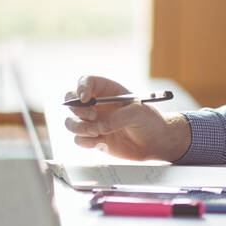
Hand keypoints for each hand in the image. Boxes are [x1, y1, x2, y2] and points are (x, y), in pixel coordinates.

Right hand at [63, 75, 190, 162]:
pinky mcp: (93, 139)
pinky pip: (78, 140)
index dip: (81, 88)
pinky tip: (102, 143)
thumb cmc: (150, 121)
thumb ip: (119, 117)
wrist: (154, 143)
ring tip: (97, 133)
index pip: (86, 82)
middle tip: (93, 117)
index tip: (85, 98)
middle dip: (77, 109)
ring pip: (71, 122)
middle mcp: (96, 105)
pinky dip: (86, 142)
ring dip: (79, 127)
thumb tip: (99, 127)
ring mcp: (93, 122)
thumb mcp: (140, 113)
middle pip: (71, 100)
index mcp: (108, 91)